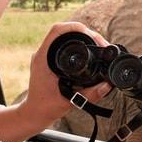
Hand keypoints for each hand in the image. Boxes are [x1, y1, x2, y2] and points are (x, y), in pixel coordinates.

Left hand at [0, 22, 112, 141]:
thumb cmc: (46, 108)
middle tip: (100, 42)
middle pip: (64, 31)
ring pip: (64, 37)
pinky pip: (63, 45)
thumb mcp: (69, 101)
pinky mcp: (50, 60)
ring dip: (81, 37)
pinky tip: (88, 49)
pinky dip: (77, 44)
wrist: (34, 114)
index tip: (90, 33)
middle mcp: (43, 54)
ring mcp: (45, 56)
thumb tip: (107, 85)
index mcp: (43, 58)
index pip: (57, 31)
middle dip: (84, 32)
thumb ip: (89, 94)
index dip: (75, 27)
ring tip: (97, 44)